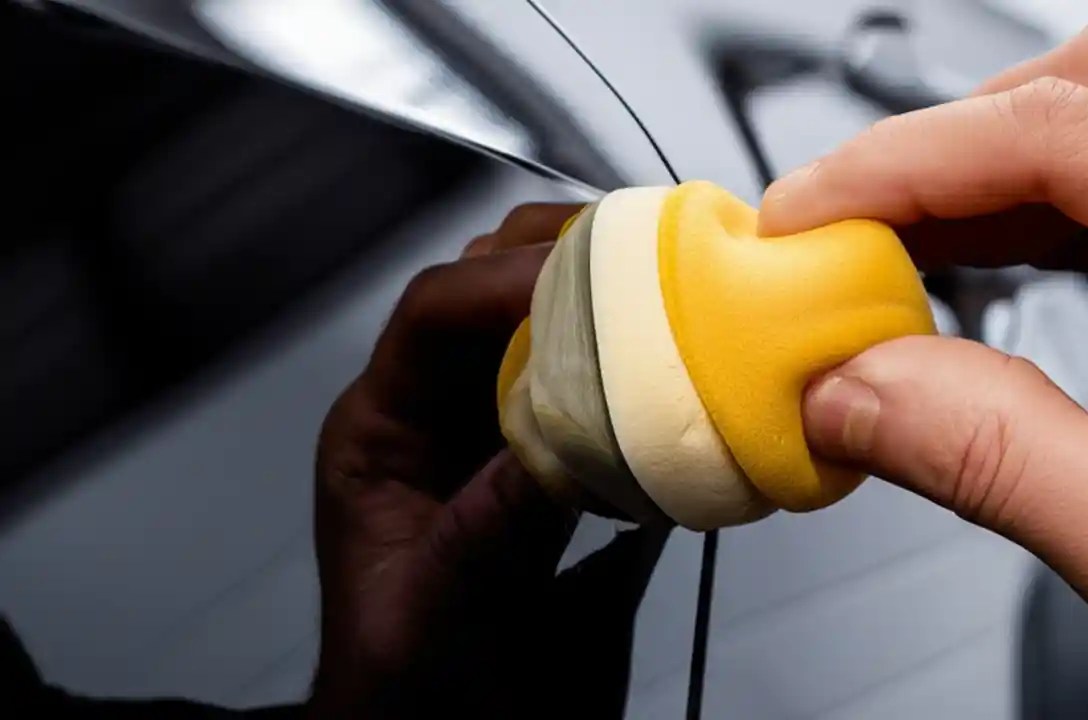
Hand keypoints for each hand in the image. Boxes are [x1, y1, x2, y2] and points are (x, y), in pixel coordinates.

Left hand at [307, 203, 668, 717]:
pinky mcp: (546, 466)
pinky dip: (633, 382)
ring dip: (604, 310)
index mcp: (380, 433)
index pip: (430, 315)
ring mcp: (491, 435)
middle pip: (487, 295)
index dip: (504, 281)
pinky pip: (589, 397)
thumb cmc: (400, 691)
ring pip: (542, 333)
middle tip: (645, 261)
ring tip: (673, 301)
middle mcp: (432, 416)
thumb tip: (574, 432)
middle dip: (562, 263)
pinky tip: (675, 382)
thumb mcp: (437, 607)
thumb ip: (497, 522)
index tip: (586, 278)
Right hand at [761, 15, 1087, 718]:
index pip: (1070, 133)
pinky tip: (986, 255)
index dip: (907, 159)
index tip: (808, 212)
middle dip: (948, 149)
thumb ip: (982, 453)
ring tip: (894, 248)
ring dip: (991, 178)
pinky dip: (1048, 210)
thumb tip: (845, 389)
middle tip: (845, 227)